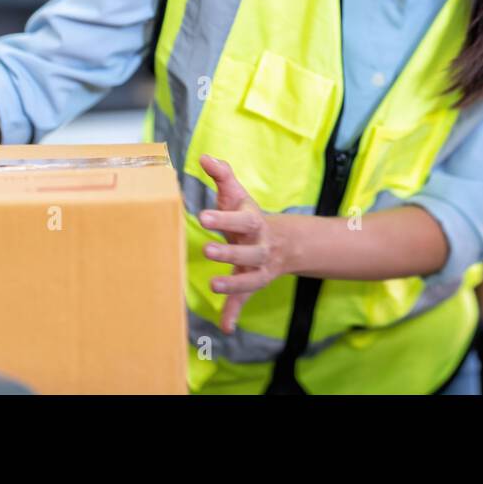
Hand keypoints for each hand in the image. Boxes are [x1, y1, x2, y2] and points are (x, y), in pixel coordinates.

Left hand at [197, 154, 292, 333]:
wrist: (280, 242)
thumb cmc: (247, 215)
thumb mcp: (237, 194)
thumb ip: (222, 176)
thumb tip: (204, 157)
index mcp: (254, 222)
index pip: (241, 219)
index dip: (223, 218)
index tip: (202, 216)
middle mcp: (259, 245)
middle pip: (248, 250)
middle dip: (229, 251)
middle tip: (206, 249)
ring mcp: (258, 267)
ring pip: (249, 277)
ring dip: (233, 283)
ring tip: (214, 285)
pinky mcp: (252, 284)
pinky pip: (245, 299)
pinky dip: (235, 312)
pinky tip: (226, 326)